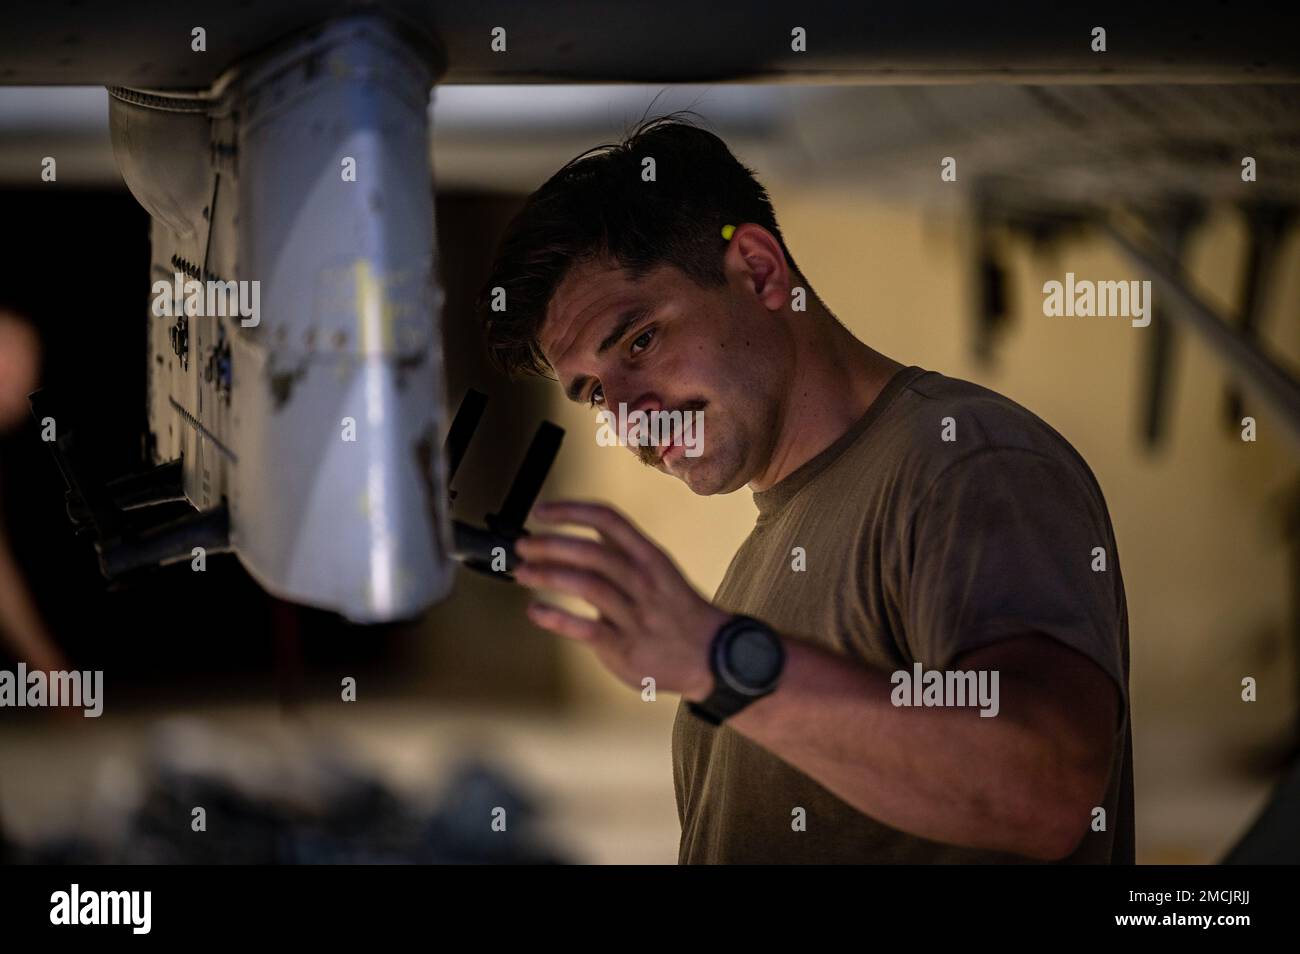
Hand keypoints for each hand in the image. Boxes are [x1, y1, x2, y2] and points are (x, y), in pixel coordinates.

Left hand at [513, 501, 728, 701]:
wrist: (714, 656)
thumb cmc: (679, 612)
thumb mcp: (660, 571)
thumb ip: (624, 554)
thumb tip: (587, 533)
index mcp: (650, 557)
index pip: (608, 520)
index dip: (571, 512)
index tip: (542, 511)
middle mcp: (643, 581)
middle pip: (592, 552)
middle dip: (551, 545)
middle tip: (524, 545)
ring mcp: (635, 614)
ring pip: (587, 586)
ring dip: (548, 576)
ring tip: (523, 572)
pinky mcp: (625, 647)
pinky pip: (586, 629)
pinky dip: (556, 618)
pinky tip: (535, 611)